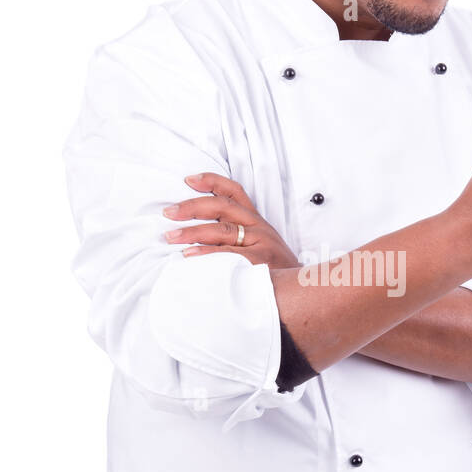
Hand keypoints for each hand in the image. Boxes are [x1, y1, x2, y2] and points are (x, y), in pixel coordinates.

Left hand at [161, 172, 299, 267]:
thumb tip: (197, 237)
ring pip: (222, 230)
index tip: (189, 179)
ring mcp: (261, 243)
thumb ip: (235, 239)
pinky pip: (228, 254)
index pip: (234, 192)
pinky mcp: (260, 261)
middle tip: (168, 212)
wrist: (303, 292)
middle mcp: (259, 228)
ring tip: (170, 237)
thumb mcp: (260, 248)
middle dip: (192, 206)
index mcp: (257, 222)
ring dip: (192, 232)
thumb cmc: (275, 272)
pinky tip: (189, 256)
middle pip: (223, 206)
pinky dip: (206, 254)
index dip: (212, 181)